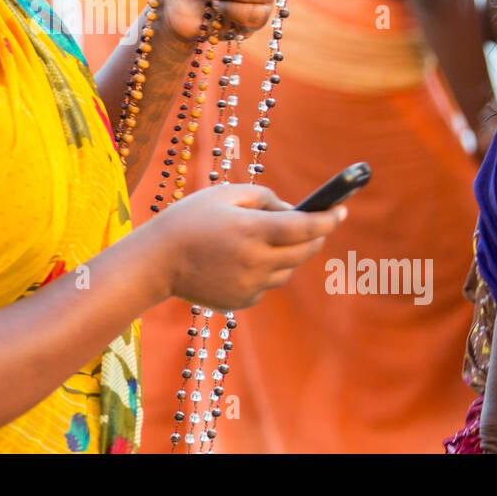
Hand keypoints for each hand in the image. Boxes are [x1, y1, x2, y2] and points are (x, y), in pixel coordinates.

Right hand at [150, 183, 346, 310]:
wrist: (156, 261)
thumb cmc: (189, 219)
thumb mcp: (225, 194)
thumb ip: (264, 197)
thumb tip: (292, 211)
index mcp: (253, 230)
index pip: (306, 227)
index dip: (328, 218)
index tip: (341, 210)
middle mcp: (256, 261)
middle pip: (304, 252)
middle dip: (315, 236)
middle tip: (316, 224)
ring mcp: (250, 285)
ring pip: (286, 270)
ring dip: (287, 255)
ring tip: (262, 240)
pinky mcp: (242, 301)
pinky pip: (266, 284)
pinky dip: (264, 271)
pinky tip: (239, 260)